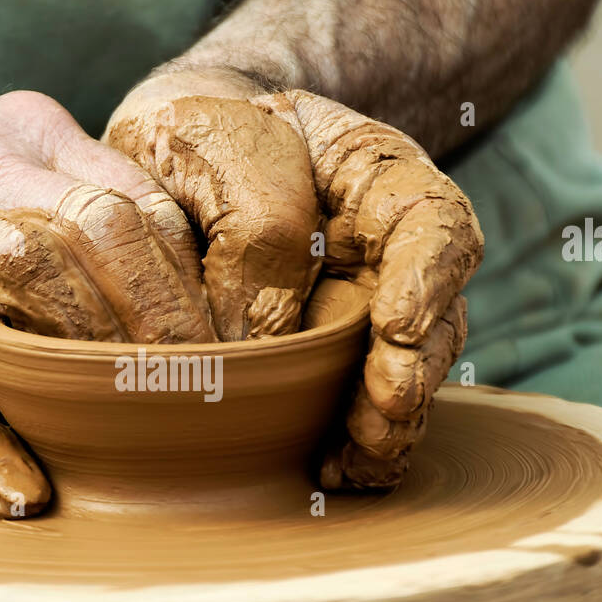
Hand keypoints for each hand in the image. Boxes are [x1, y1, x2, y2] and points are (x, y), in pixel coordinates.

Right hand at [0, 91, 214, 516]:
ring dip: (103, 367)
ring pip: (37, 279)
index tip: (232, 348)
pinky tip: (17, 498)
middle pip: (109, 228)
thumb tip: (182, 311)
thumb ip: (69, 222)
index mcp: (18, 137)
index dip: (198, 281)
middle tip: (209, 395)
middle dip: (173, 319)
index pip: (142, 200)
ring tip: (146, 433)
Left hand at [105, 66, 482, 489]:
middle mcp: (383, 254)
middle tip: (383, 409)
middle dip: (413, 371)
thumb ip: (251, 218)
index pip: (432, 222)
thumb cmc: (196, 129)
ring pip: (402, 374)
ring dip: (388, 424)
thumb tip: (262, 338)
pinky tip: (330, 472)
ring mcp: (359, 312)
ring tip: (356, 458)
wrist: (169, 150)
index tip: (396, 322)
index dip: (428, 275)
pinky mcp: (323, 363)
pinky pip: (356, 409)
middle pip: (432, 317)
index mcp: (375, 180)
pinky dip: (353, 447)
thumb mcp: (209, 139)